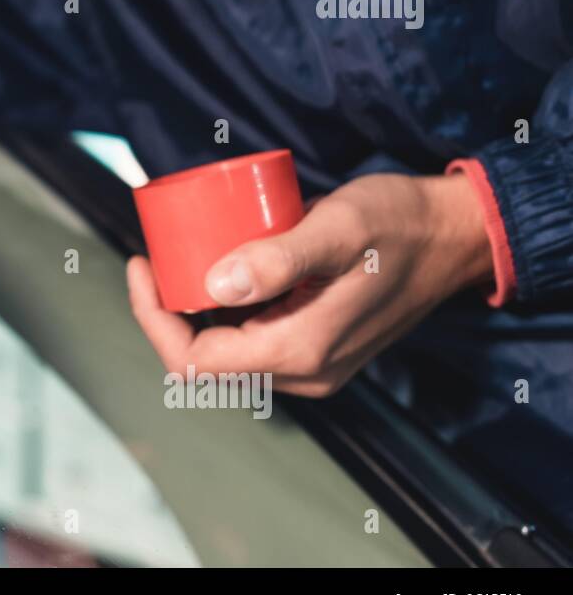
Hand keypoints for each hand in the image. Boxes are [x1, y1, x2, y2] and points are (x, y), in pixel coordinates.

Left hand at [127, 172, 493, 395]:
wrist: (455, 236)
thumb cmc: (399, 223)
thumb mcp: (337, 229)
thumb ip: (279, 260)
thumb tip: (213, 287)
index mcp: (300, 351)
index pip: (195, 360)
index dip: (153, 317)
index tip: (140, 265)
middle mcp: (304, 371)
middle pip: (205, 359)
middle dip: (167, 313)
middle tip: (153, 258)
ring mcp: (312, 364)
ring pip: (227, 350)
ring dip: (195, 311)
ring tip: (177, 258)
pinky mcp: (318, 345)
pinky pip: (253, 338)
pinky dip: (225, 309)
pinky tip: (218, 269)